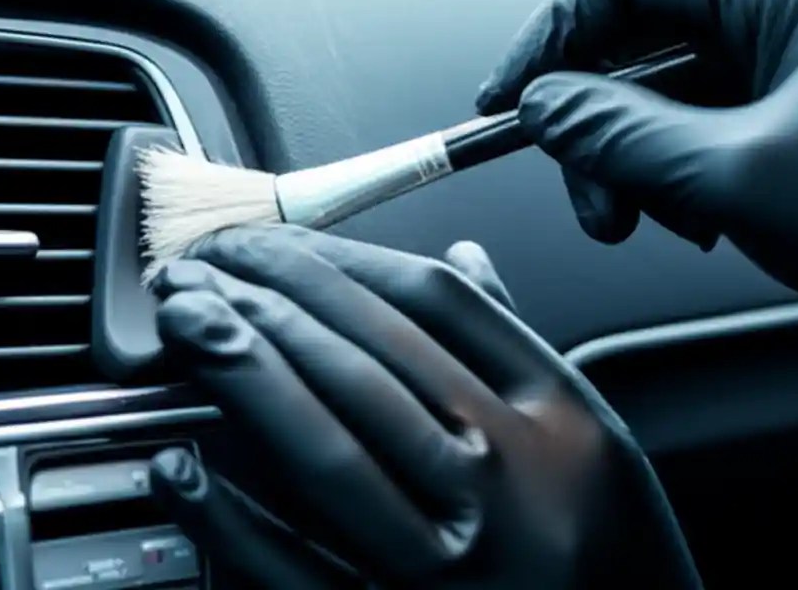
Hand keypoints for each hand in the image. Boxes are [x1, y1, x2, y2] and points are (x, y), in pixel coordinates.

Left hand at [146, 225, 699, 588]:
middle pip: (368, 363)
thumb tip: (461, 258)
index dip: (334, 261)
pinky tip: (180, 468)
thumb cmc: (617, 563)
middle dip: (268, 299)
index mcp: (563, 425)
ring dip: (242, 372)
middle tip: (200, 265)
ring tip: (184, 321)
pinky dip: (232, 519)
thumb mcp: (597, 446)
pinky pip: (300, 572)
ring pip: (329, 447)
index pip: (432, 306)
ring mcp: (454, 570)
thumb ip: (520, 350)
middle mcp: (511, 489)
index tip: (271, 241)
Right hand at [476, 0, 797, 310]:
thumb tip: (542, 110)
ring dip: (642, 161)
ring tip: (662, 218)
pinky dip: (685, 176)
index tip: (511, 102)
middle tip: (596, 200)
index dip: (553, 36)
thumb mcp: (744, 179)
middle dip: (601, 124)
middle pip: (644, 41)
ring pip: (673, 94)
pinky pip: (712, 127)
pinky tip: (704, 218)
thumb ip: (622, 137)